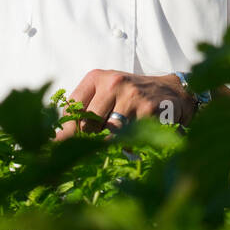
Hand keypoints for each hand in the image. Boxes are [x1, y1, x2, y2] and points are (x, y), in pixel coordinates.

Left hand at [55, 70, 195, 139]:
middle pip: (87, 123)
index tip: (56, 149)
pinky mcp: (148, 110)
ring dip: (108, 144)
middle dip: (87, 140)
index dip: (64, 131)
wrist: (172, 91)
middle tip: (87, 152)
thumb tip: (59, 140)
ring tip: (113, 145)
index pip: (72, 107)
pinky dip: (128, 146)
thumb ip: (85, 109)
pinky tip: (133, 141)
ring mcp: (131, 96)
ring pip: (108, 133)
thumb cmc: (132, 96)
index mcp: (96, 77)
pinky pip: (129, 138)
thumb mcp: (107, 92)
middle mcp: (113, 82)